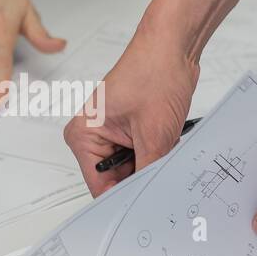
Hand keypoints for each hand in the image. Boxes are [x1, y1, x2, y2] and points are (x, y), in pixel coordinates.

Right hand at [63, 27, 198, 195]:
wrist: (173, 46)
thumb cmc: (154, 72)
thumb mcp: (154, 135)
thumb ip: (148, 174)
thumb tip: (149, 198)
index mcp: (83, 135)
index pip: (98, 186)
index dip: (121, 200)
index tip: (142, 209)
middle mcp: (92, 135)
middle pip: (115, 179)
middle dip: (140, 180)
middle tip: (161, 178)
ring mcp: (111, 132)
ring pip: (131, 169)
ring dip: (150, 166)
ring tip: (165, 151)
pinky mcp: (129, 129)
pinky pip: (141, 156)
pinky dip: (156, 155)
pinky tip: (166, 144)